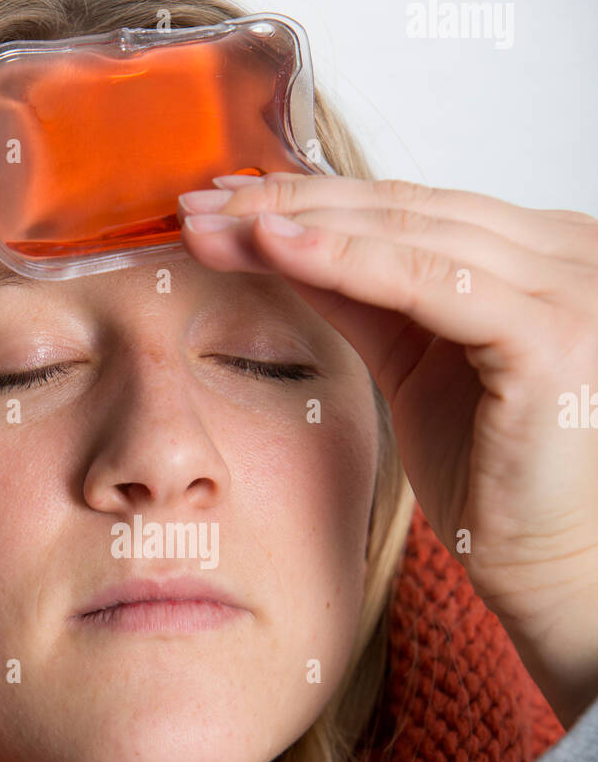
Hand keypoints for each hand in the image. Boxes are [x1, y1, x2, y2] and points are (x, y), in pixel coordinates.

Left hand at [177, 173, 597, 727]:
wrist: (546, 564)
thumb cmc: (492, 476)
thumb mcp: (413, 365)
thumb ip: (365, 298)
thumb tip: (283, 242)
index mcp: (537, 256)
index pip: (409, 207)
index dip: (314, 197)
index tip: (229, 197)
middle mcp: (563, 255)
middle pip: (402, 208)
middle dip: (290, 202)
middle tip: (200, 202)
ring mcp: (564, 288)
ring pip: (406, 234)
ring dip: (299, 223)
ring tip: (218, 221)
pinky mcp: (546, 333)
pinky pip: (426, 282)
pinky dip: (345, 260)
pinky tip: (276, 246)